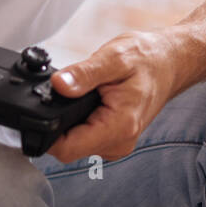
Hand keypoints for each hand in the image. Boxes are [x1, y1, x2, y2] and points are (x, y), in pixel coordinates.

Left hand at [44, 30, 181, 163]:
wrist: (168, 63)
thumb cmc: (148, 59)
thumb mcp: (113, 58)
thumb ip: (83, 74)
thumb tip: (57, 84)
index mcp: (119, 126)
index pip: (67, 149)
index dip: (45, 132)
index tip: (37, 109)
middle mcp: (118, 141)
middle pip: (67, 147)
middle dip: (55, 122)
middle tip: (61, 91)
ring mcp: (115, 142)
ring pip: (73, 142)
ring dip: (67, 120)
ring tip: (78, 93)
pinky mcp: (111, 137)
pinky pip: (83, 135)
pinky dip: (76, 119)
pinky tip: (84, 100)